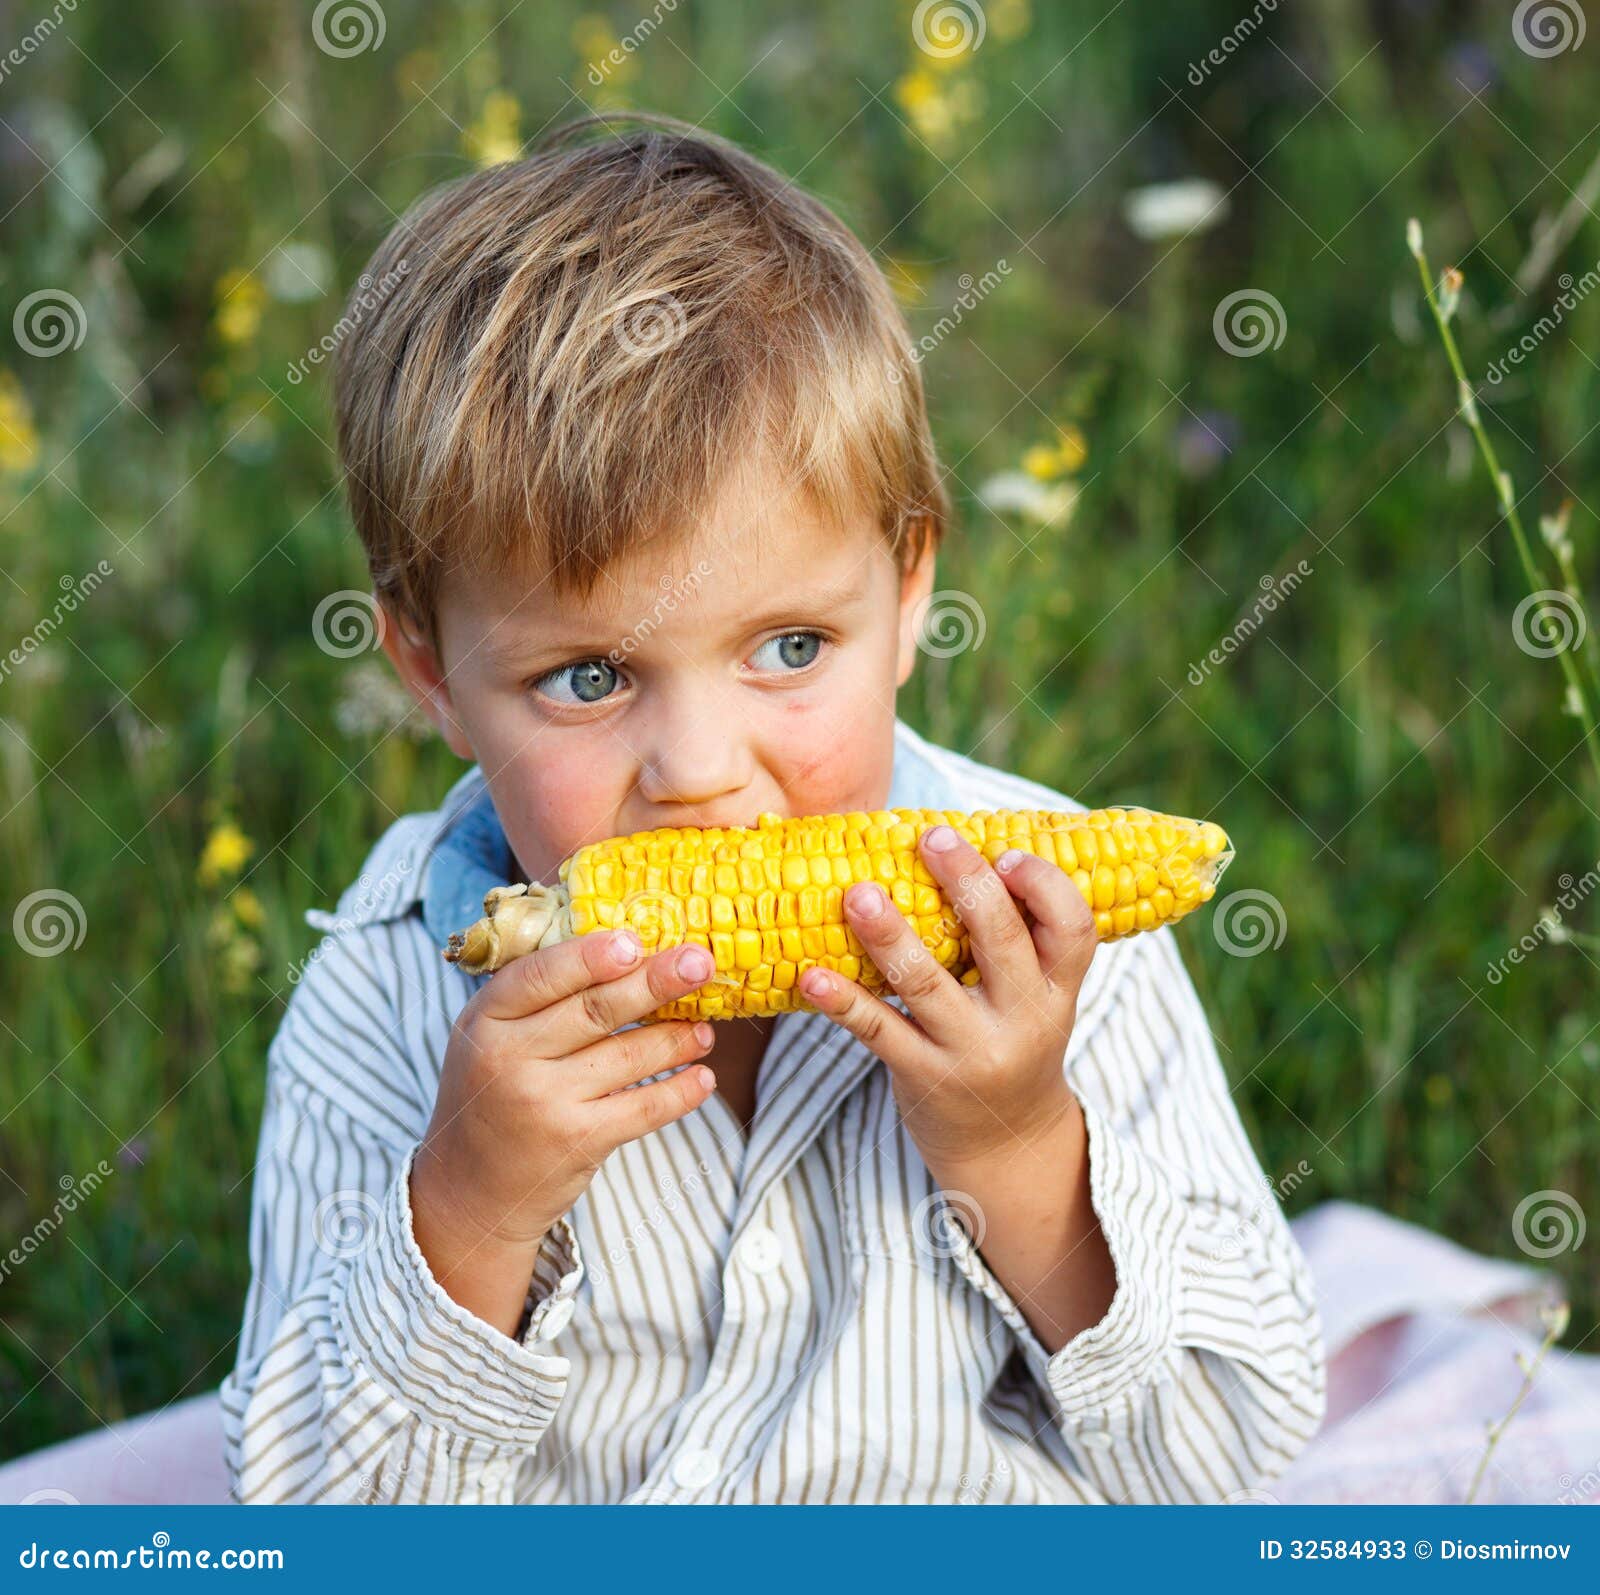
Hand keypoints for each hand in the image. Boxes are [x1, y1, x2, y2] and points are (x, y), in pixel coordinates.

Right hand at [410, 930, 719, 1334]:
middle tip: (700, 962)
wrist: (468, 1191)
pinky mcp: (576, 1141)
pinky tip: (703, 1078)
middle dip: (655, 981)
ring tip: (705, 1029)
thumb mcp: (489, 1037)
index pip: (542, 974)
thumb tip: (627, 952)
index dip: (591, 955)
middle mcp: (508, 1057)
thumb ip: (538, 998)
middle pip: (596, 1009)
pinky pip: (641, 1108)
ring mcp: (543, 1101)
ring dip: (676, 1037)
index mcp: (485, 1018)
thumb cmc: (490, 1096)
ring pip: (627, 1056)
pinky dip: (679, 1091)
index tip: (636, 939)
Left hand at [797, 824, 1095, 1169]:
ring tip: (858, 893)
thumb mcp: (1037, 999)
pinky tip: (808, 974)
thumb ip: (1017, 938)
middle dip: (967, 883)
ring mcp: (971, 1051)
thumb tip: (963, 843)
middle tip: (931, 838)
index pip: (1073, 930)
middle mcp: (1023, 1020)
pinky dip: (841, 1000)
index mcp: (1056, 990)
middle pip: (1001, 941)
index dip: (1045, 886)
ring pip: (927, 984)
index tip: (1006, 854)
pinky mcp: (923, 1076)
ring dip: (890, 935)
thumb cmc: (1011, 1042)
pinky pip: (877, 1030)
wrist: (1005, 1148)